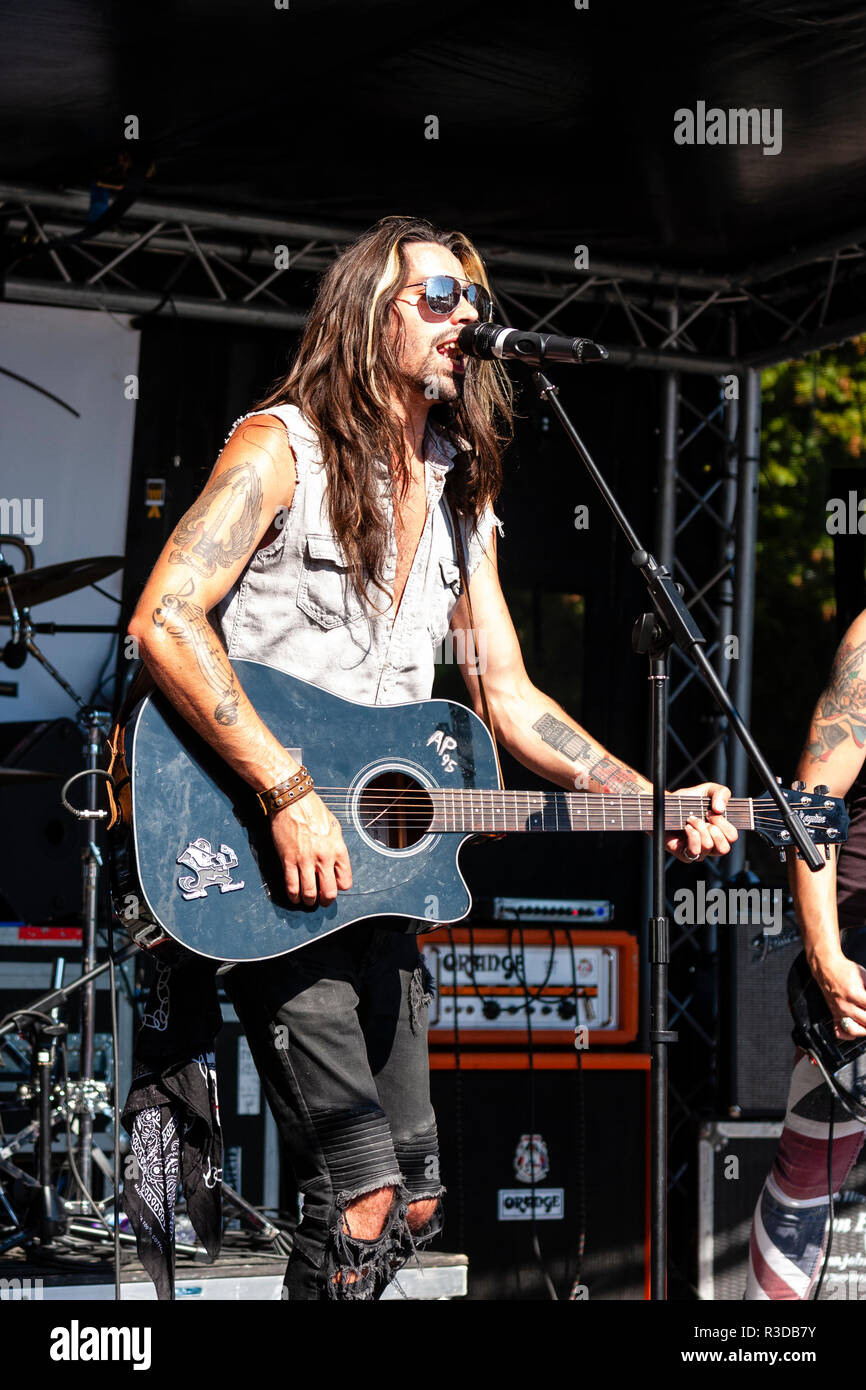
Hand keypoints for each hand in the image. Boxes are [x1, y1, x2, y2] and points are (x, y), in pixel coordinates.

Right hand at [269, 790, 352, 905]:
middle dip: (325, 901)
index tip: (333, 886)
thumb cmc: (313, 811)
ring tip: (307, 900)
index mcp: (338, 850)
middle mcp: (324, 857)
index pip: (345, 882)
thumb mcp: (334, 828)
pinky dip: (293, 896)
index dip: (339, 888)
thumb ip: (336, 848)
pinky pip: (292, 886)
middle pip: (329, 893)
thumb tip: (335, 866)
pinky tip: (294, 896)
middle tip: (321, 900)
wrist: (292, 800)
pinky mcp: (288, 860)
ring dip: (308, 902)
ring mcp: (306, 860)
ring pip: (309, 894)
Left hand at [664, 782, 736, 864]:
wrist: (666, 804)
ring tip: (691, 819)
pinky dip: (692, 836)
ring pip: (708, 847)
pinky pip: (694, 852)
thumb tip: (720, 809)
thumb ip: (722, 793)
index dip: (724, 824)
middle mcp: (712, 845)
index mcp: (720, 833)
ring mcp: (698, 851)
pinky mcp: (684, 854)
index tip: (712, 811)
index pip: (732, 837)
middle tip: (704, 816)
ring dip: (700, 828)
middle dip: (714, 828)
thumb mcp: (709, 790)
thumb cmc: (689, 800)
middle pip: (724, 848)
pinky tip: (687, 827)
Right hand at [813, 954, 865, 1039]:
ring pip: (855, 1030)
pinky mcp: (834, 1014)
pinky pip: (840, 1032)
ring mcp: (839, 1011)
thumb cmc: (845, 970)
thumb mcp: (864, 975)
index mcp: (854, 994)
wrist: (827, 968)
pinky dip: (848, 1035)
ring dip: (865, 1030)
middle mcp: (845, 1005)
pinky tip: (857, 1029)